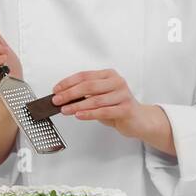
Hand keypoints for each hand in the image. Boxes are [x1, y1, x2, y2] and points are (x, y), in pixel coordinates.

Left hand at [52, 69, 174, 152]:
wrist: (140, 120)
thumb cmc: (118, 107)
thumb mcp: (101, 97)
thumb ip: (86, 95)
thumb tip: (63, 97)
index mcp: (109, 75)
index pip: (84, 76)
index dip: (68, 82)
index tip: (56, 89)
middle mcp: (117, 82)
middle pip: (88, 86)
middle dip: (70, 93)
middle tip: (57, 100)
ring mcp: (123, 94)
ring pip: (95, 99)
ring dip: (77, 106)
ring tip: (65, 110)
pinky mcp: (126, 108)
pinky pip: (103, 111)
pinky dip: (89, 114)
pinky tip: (79, 115)